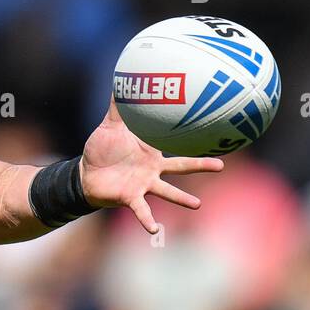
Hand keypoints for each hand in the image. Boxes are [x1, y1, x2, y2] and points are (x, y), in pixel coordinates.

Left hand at [80, 96, 224, 233]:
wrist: (86, 175)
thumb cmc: (102, 150)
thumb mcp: (109, 126)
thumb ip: (117, 106)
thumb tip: (120, 78)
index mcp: (151, 150)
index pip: (175, 140)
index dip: (191, 134)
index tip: (212, 126)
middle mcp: (153, 169)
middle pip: (182, 166)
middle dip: (201, 165)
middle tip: (223, 165)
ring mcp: (144, 184)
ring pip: (168, 191)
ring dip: (182, 198)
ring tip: (197, 205)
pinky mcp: (130, 197)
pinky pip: (142, 210)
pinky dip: (148, 220)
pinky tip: (155, 231)